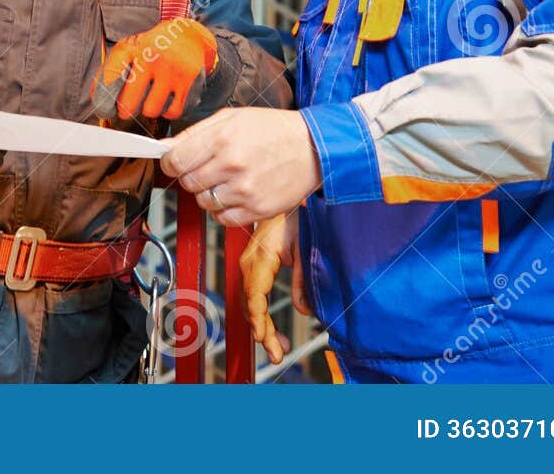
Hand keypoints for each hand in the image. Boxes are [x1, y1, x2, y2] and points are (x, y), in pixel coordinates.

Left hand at [91, 18, 218, 120]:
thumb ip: (112, 70)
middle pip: (128, 103)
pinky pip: (171, 112)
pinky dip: (167, 111)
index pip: (109, 80)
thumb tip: (96, 99)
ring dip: (148, 109)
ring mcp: (171, 71)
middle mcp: (151, 58)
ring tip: (150, 99)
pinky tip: (166, 100)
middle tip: (127, 109)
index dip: (103, 100)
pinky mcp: (188, 82)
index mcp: (132, 48)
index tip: (105, 109)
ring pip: (150, 110)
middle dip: (125, 111)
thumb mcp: (131, 48)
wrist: (191, 37)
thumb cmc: (154, 47)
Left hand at [160, 107, 320, 225]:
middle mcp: (232, 166)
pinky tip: (234, 195)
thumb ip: (195, 133)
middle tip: (207, 167)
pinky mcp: (257, 210)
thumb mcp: (232, 117)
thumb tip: (165, 146)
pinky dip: (223, 210)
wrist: (314, 148)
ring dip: (208, 193)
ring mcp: (245, 191)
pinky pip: (222, 219)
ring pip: (203, 202)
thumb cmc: (273, 129)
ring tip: (226, 179)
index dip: (170, 162)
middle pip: (188, 183)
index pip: (175, 161)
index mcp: (223, 139)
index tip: (174, 162)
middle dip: (191, 175)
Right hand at [242, 211, 301, 364]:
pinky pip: (252, 295)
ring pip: (249, 302)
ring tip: (277, 347)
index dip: (259, 320)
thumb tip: (304, 310)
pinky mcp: (252, 266)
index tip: (266, 339)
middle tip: (277, 354)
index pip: (255, 295)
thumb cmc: (294, 217)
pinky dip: (260, 314)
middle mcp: (249, 262)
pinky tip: (270, 329)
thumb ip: (302, 279)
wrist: (283, 199)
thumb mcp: (304, 247)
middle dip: (262, 332)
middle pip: (249, 304)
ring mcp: (248, 264)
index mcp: (261, 258)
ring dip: (261, 326)